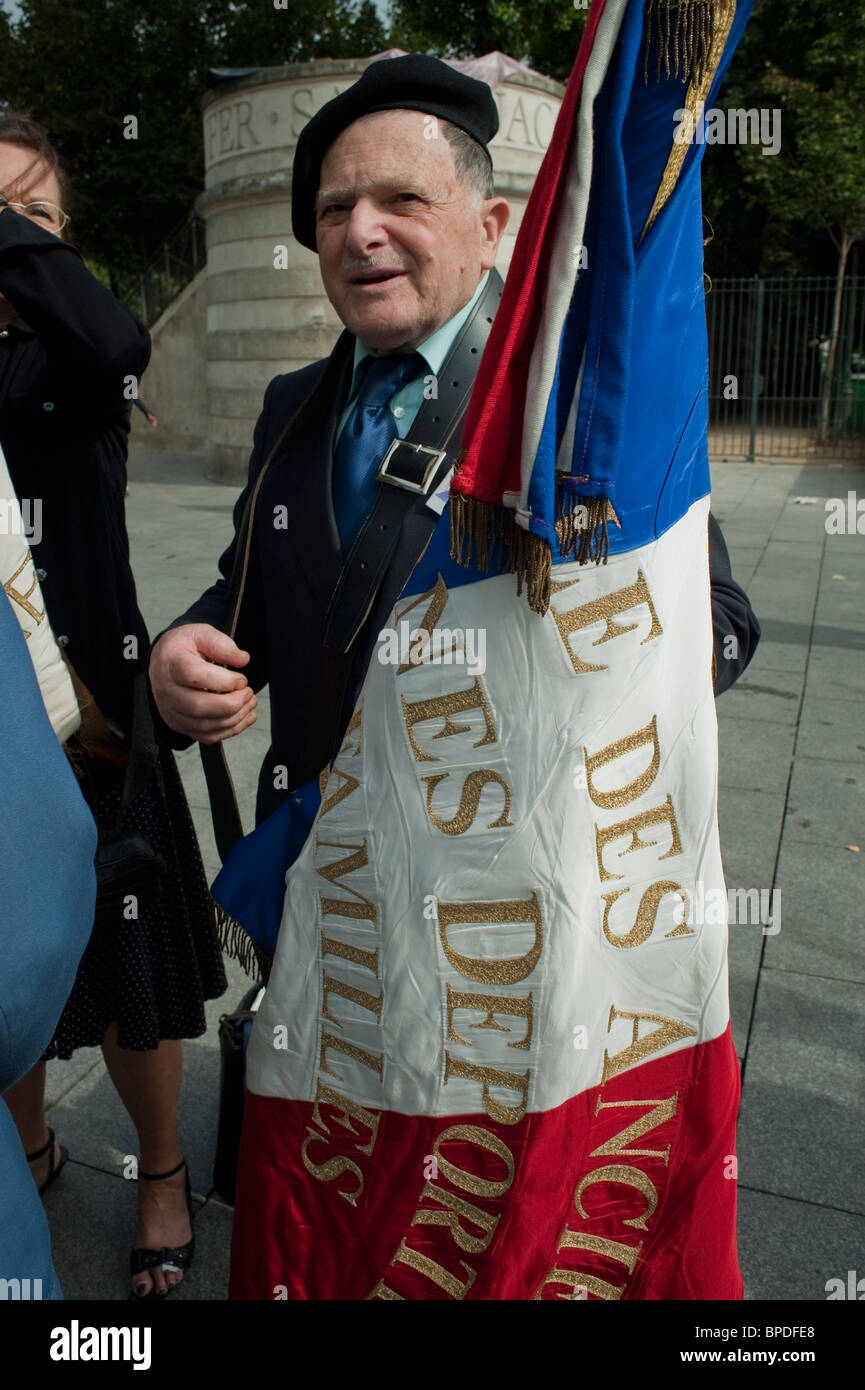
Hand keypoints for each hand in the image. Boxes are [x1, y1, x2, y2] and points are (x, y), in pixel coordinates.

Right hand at [149, 624, 256, 743]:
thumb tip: (242, 659)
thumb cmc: (184, 647)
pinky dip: (230, 730)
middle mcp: (167, 690)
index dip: (225, 681)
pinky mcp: (180, 725)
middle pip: (199, 707)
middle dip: (232, 703)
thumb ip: (222, 644)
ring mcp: (171, 711)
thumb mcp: (201, 633)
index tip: (242, 679)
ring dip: (235, 718)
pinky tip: (244, 716)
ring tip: (250, 702)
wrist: (164, 660)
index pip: (195, 676)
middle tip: (249, 692)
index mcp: (171, 663)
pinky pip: (207, 736)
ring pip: (205, 726)